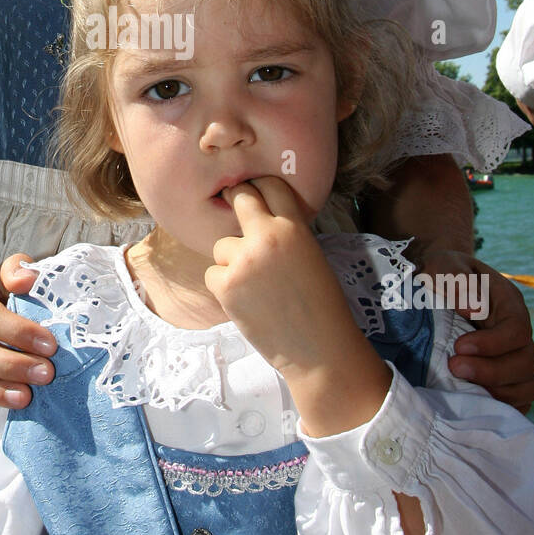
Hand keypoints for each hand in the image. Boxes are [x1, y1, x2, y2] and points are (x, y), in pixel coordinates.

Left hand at [206, 178, 390, 434]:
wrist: (319, 349)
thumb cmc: (320, 305)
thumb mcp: (311, 255)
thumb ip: (286, 233)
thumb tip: (256, 217)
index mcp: (295, 227)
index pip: (271, 185)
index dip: (259, 186)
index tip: (252, 190)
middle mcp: (267, 237)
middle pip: (240, 197)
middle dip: (235, 199)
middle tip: (234, 206)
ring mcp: (244, 261)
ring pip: (222, 246)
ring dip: (231, 261)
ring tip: (255, 286)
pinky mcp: (226, 286)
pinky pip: (213, 274)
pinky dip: (223, 287)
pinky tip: (246, 302)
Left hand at [419, 249, 533, 412]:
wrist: (433, 287)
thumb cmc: (440, 274)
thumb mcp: (444, 266)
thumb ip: (457, 280)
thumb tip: (475, 308)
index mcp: (508, 304)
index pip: (517, 330)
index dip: (493, 344)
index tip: (459, 347)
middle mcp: (517, 333)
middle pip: (524, 362)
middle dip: (490, 371)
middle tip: (454, 367)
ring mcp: (513, 356)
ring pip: (526, 385)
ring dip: (496, 391)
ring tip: (462, 386)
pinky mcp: (504, 377)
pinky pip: (517, 400)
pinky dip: (500, 405)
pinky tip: (472, 401)